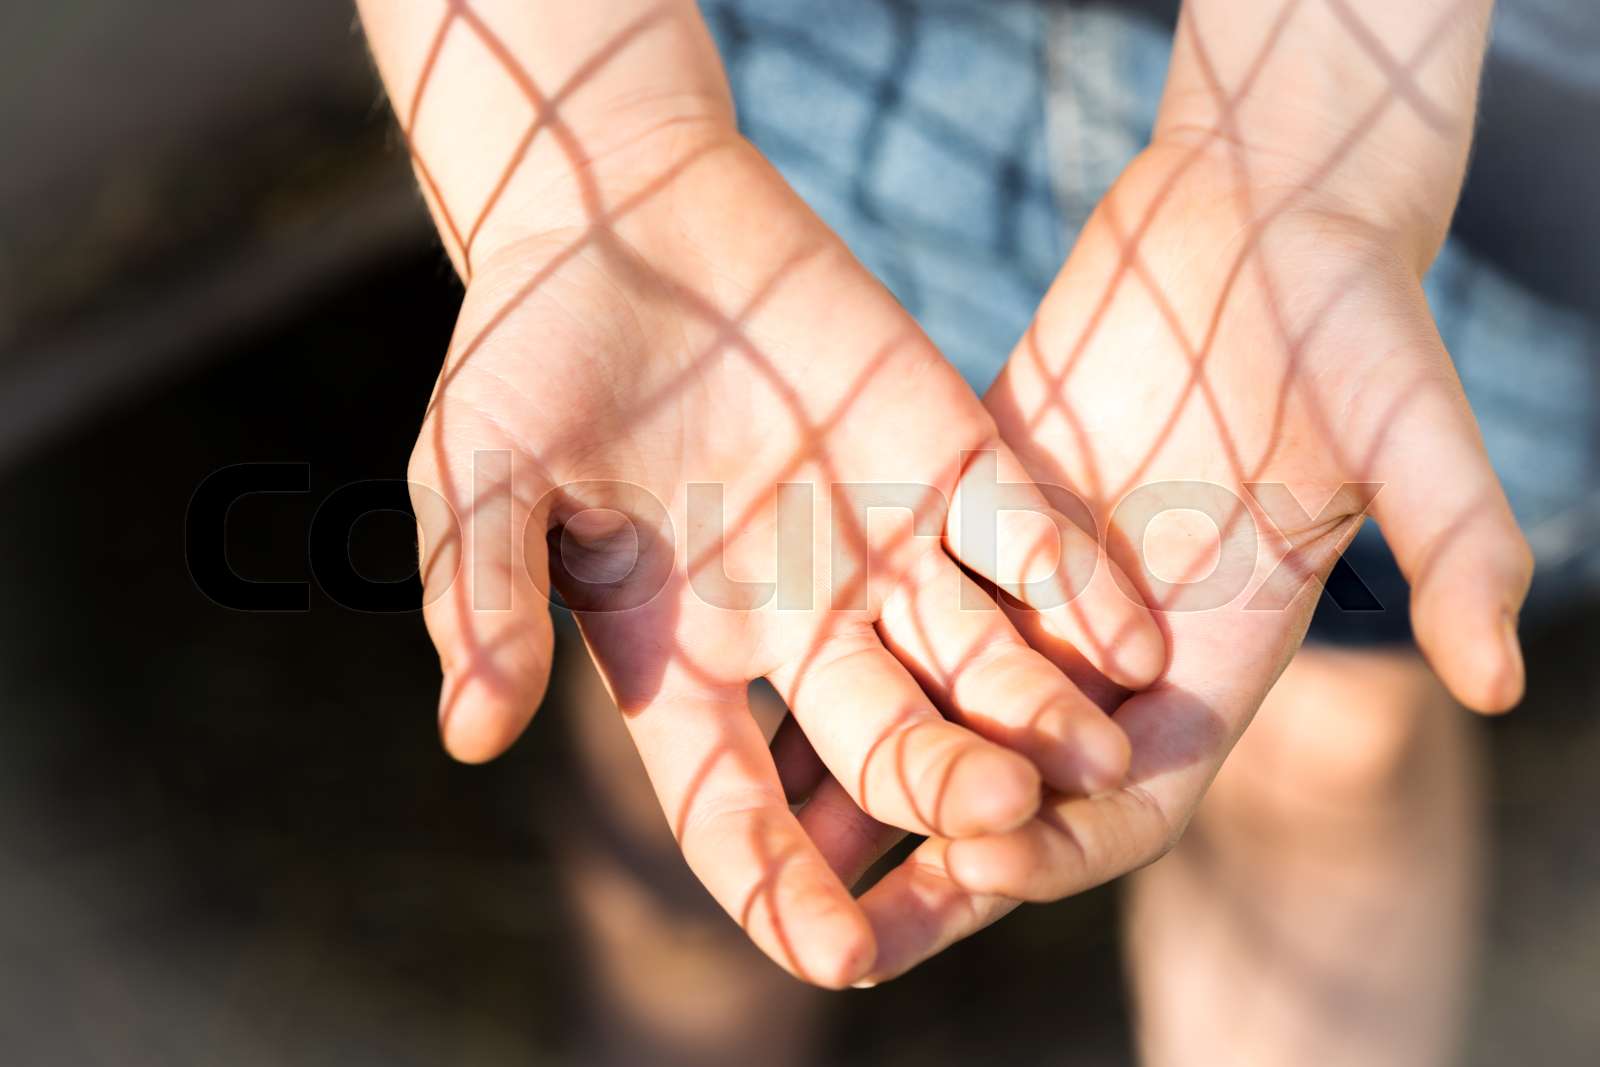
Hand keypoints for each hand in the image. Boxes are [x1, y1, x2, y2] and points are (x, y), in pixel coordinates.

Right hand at [406, 112, 1164, 983]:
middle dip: (936, 788)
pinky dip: (1071, 586)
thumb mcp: (481, 473)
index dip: (778, 886)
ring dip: (1032, 713)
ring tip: (1093, 760)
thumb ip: (479, 597)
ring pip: (973, 660)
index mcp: (680, 655)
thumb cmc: (530, 347)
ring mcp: (882, 546)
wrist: (624, 208)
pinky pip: (1022, 536)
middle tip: (992, 823)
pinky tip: (1126, 638)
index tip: (835, 957)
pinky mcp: (948, 455)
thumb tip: (468, 738)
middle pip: (882, 745)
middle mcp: (796, 625)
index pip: (733, 808)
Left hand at [836, 129, 1529, 980]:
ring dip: (857, 783)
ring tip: (762, 846)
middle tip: (838, 935)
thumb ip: (1457, 542)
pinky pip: (893, 607)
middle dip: (934, 867)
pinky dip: (834, 654)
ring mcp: (1038, 587)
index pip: (1133, 799)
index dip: (1064, 845)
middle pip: (1018, 791)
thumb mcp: (1410, 426)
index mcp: (1213, 657)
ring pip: (937, 712)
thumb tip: (1503, 677)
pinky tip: (747, 689)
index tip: (980, 868)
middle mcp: (1114, 646)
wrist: (1265, 218)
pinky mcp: (974, 513)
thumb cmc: (1355, 313)